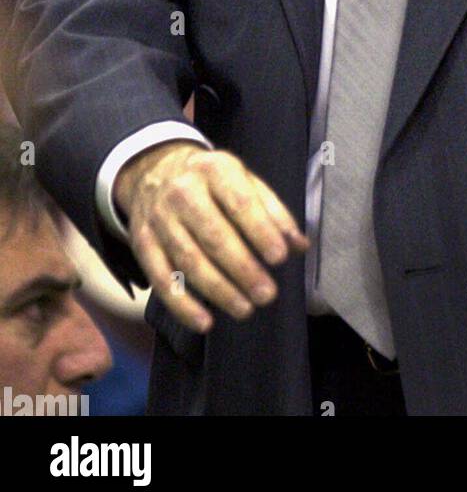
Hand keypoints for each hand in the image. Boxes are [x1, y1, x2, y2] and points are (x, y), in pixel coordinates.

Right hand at [115, 141, 308, 332]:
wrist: (154, 170)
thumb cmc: (211, 181)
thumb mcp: (244, 180)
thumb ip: (273, 211)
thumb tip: (299, 245)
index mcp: (215, 169)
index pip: (239, 202)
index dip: (260, 231)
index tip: (280, 258)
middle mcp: (183, 191)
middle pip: (213, 235)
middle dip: (243, 268)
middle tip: (267, 294)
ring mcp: (159, 218)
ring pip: (189, 260)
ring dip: (219, 290)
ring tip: (245, 309)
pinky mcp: (142, 243)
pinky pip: (161, 278)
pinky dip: (182, 304)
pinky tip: (205, 321)